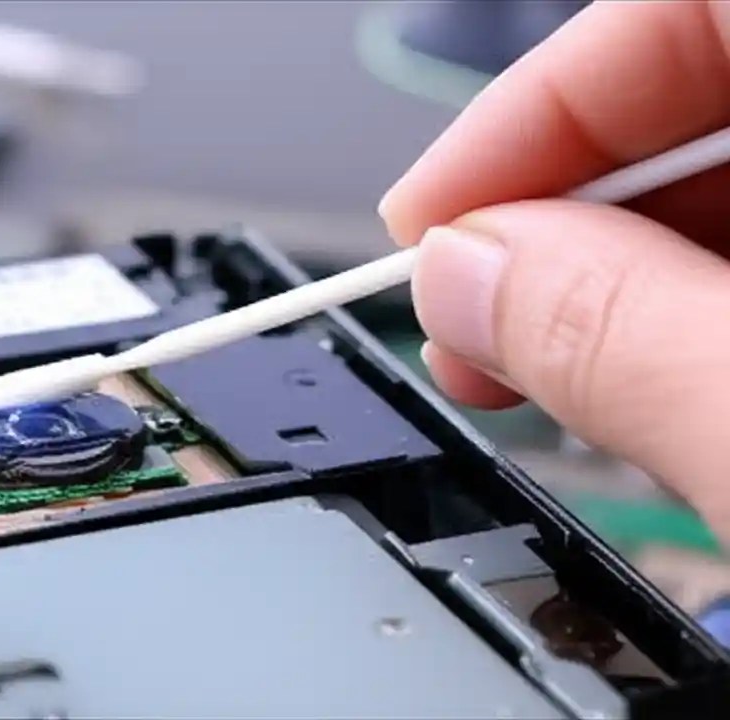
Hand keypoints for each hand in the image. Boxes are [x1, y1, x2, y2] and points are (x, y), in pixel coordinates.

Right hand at [380, 3, 729, 540]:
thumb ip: (622, 337)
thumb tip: (464, 278)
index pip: (680, 8)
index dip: (532, 110)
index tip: (429, 228)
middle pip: (698, 99)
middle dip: (561, 218)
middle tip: (472, 330)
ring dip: (618, 287)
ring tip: (541, 385)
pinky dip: (695, 327)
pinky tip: (649, 392)